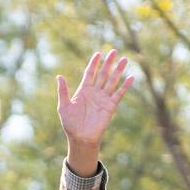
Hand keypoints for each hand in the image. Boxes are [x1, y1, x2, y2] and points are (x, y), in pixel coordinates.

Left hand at [56, 49, 132, 173]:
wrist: (80, 137)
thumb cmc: (70, 124)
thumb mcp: (64, 106)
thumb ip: (63, 91)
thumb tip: (59, 76)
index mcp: (83, 91)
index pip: (90, 73)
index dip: (94, 63)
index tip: (98, 53)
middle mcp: (95, 92)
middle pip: (103, 74)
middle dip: (108, 63)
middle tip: (114, 51)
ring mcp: (103, 98)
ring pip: (112, 81)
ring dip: (118, 71)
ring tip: (125, 59)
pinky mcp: (110, 106)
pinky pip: (119, 94)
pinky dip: (125, 86)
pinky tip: (130, 77)